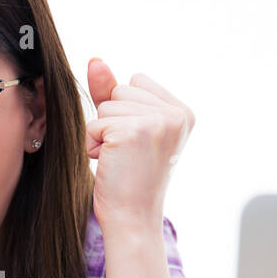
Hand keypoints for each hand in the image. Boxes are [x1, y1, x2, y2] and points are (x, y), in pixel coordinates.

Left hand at [85, 58, 193, 233]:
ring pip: (106, 105)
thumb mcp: (127, 127)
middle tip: (128, 154)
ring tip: (120, 160)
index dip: (126, 110)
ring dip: (102, 133)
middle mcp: (176, 114)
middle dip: (113, 120)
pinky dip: (92, 143)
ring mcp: (157, 121)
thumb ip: (111, 91)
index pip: (136, 80)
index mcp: (183, 112)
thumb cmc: (130, 177)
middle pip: (121, 89)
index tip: (139, 143)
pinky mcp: (131, 131)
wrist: (132, 218)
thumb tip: (95, 59)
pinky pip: (94, 123)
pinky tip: (110, 164)